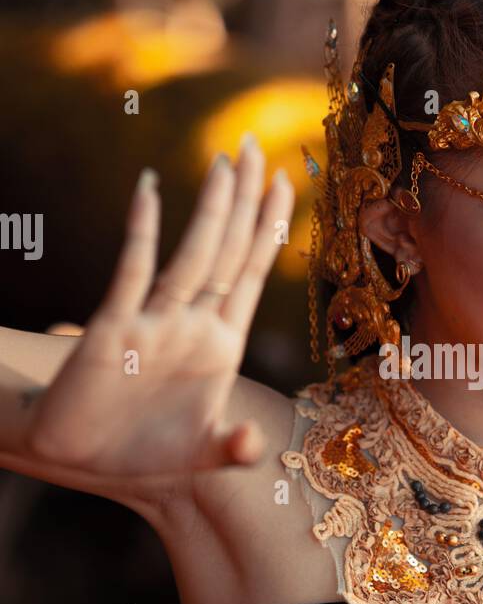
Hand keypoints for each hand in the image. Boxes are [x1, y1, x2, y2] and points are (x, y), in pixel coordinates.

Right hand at [24, 136, 293, 477]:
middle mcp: (190, 325)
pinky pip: (130, 272)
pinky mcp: (111, 329)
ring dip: (211, 209)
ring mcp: (152, 322)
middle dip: (244, 199)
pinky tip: (149, 190)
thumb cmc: (141, 452)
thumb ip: (231, 448)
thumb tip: (254, 445)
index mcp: (219, 345)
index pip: (250, 273)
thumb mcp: (199, 455)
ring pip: (192, 256)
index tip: (286, 181)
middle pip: (226, 251)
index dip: (269, 230)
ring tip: (227, 160)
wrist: (75, 458)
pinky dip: (140, 232)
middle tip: (255, 144)